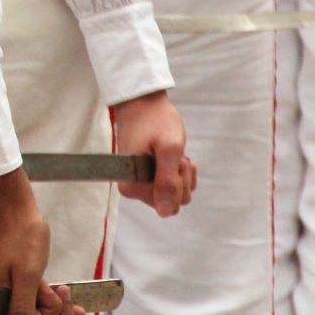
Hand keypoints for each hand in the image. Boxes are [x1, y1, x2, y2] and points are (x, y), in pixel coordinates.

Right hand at [0, 168, 82, 314]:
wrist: (13, 204)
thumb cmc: (18, 234)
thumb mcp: (27, 276)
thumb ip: (23, 311)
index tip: (53, 305)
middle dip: (51, 314)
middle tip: (61, 292)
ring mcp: (7, 289)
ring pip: (35, 314)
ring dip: (55, 306)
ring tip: (64, 289)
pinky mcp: (16, 281)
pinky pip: (36, 301)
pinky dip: (53, 300)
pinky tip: (67, 295)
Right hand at [110, 90, 194, 215]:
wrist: (143, 102)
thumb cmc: (155, 121)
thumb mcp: (169, 149)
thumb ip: (167, 182)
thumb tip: (165, 212)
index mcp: (132, 186)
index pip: (167, 206)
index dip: (177, 184)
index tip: (173, 160)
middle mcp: (133, 189)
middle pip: (173, 202)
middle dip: (181, 178)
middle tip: (174, 154)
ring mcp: (141, 183)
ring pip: (177, 194)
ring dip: (182, 172)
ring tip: (173, 151)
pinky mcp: (149, 177)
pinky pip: (175, 186)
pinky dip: (180, 170)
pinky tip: (174, 154)